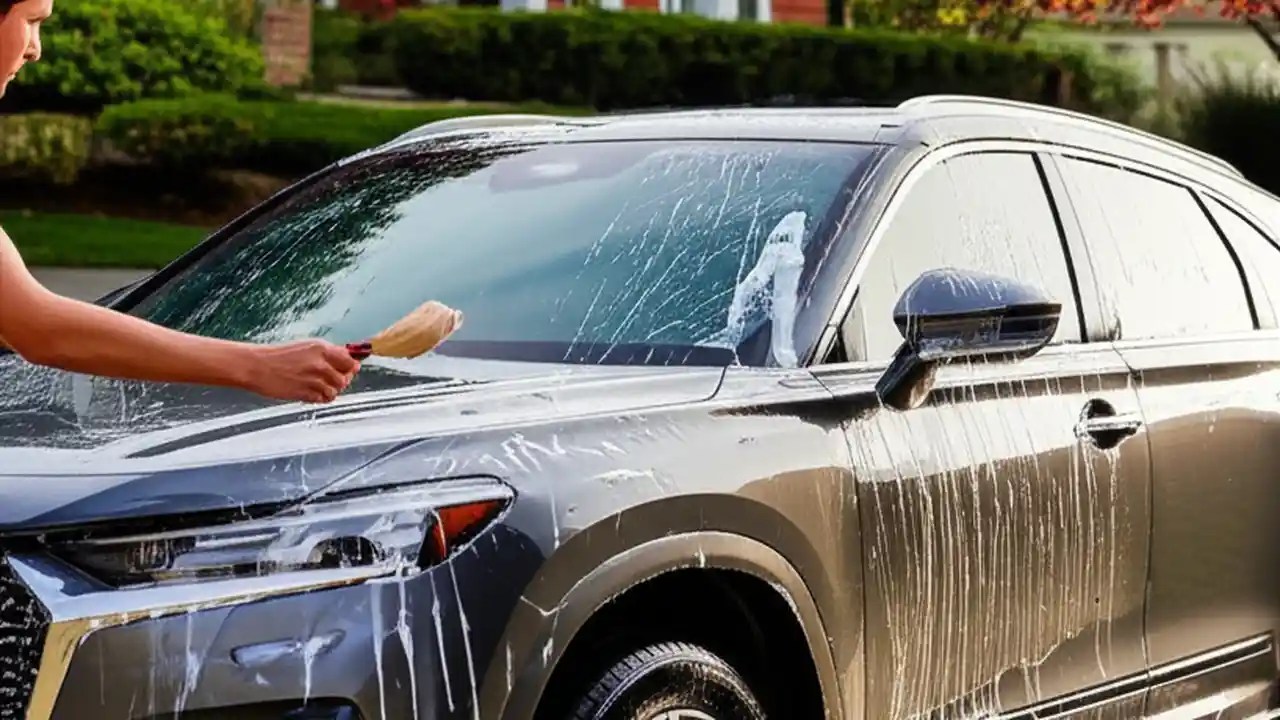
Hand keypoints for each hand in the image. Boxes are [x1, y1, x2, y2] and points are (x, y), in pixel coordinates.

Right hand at [243, 340, 360, 403]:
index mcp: (322, 349)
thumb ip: (328, 354)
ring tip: (318, 386)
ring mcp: (313, 380)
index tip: (349, 369)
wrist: (257, 366)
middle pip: (345, 378)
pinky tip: (311, 392)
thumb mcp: (306, 347)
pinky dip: (320, 398)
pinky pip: (323, 399)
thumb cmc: (279, 355)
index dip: (351, 367)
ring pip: (335, 391)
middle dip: (340, 380)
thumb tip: (349, 359)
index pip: (350, 361)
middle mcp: (320, 364)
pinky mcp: (305, 394)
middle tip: (330, 379)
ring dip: (329, 390)